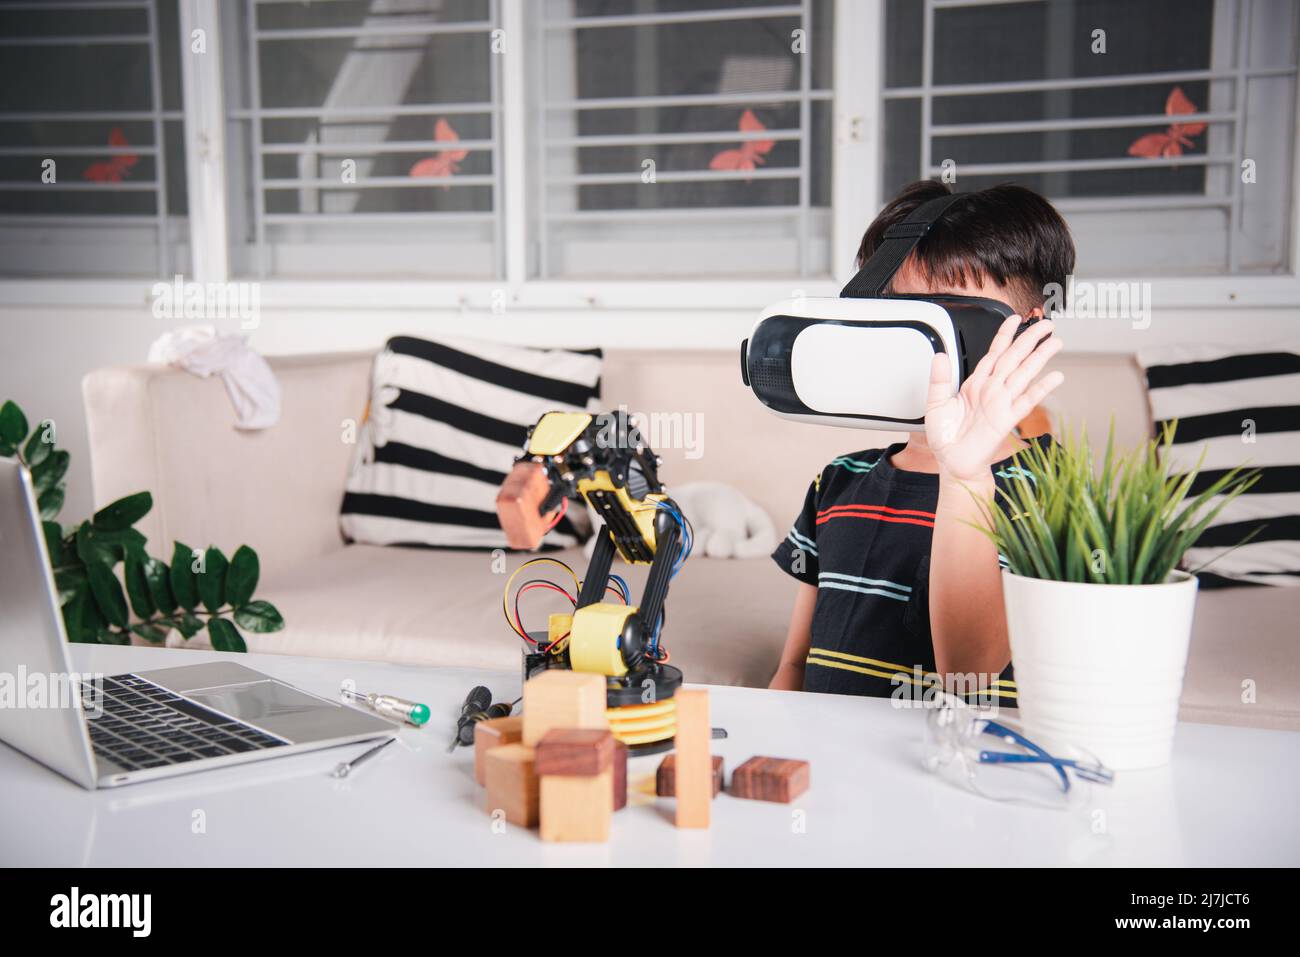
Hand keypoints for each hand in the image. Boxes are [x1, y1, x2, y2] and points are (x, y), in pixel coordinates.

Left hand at [925, 315, 1063, 482]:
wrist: (953, 462)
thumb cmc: (947, 437)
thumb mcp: (935, 404)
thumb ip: (938, 379)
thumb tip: (939, 356)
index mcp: (976, 383)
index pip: (994, 352)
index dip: (1004, 335)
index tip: (1014, 319)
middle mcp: (992, 390)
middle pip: (1014, 358)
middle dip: (1029, 339)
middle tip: (1045, 324)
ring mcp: (1001, 403)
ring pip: (1023, 374)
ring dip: (1040, 357)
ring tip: (1054, 342)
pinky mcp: (1007, 419)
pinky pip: (1026, 401)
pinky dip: (1041, 389)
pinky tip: (1054, 377)